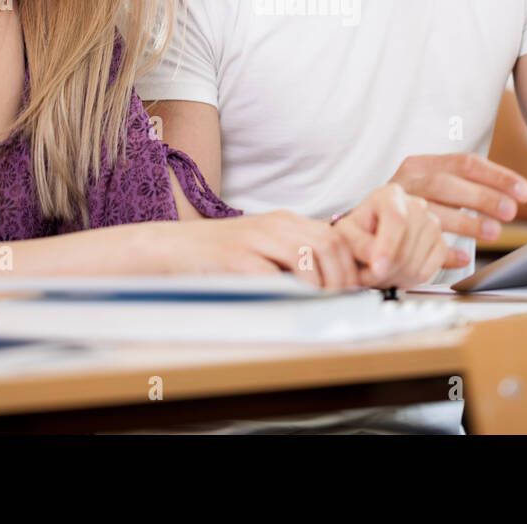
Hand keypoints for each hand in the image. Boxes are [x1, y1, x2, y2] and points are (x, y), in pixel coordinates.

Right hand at [154, 210, 358, 287]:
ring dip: (320, 286)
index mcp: (285, 221)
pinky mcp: (235, 257)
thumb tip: (332, 283)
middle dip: (341, 278)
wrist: (174, 247)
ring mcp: (255, 238)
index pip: (335, 236)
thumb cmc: (219, 253)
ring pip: (308, 256)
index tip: (352, 289)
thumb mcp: (263, 247)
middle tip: (339, 302)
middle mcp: (274, 224)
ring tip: (319, 305)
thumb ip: (293, 257)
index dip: (350, 265)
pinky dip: (288, 291)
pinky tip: (290, 302)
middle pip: (328, 244)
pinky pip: (273, 273)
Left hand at [333, 184, 466, 287]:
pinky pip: (427, 273)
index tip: (377, 268)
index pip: (396, 219)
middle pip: (405, 247)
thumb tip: (372, 255)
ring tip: (378, 274)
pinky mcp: (440, 243)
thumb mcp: (345, 232)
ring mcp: (432, 224)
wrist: (371, 236)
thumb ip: (355, 242)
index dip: (387, 246)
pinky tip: (395, 275)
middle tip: (365, 277)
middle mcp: (415, 205)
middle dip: (383, 271)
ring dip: (393, 278)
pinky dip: (408, 281)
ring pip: (415, 264)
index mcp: (390, 195)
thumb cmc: (358, 231)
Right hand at [389, 153, 526, 252]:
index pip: (465, 163)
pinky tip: (462, 258)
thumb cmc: (409, 203)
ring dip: (467, 222)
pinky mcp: (389, 232)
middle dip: (483, 197)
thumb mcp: (431, 183)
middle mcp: (408, 181)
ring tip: (493, 232)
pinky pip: (419, 243)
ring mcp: (398, 206)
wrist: (361, 223)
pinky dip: (443, 252)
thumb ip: (466, 184)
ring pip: (434, 210)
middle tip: (510, 212)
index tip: (524, 192)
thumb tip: (518, 194)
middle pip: (449, 183)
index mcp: (421, 164)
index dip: (498, 177)